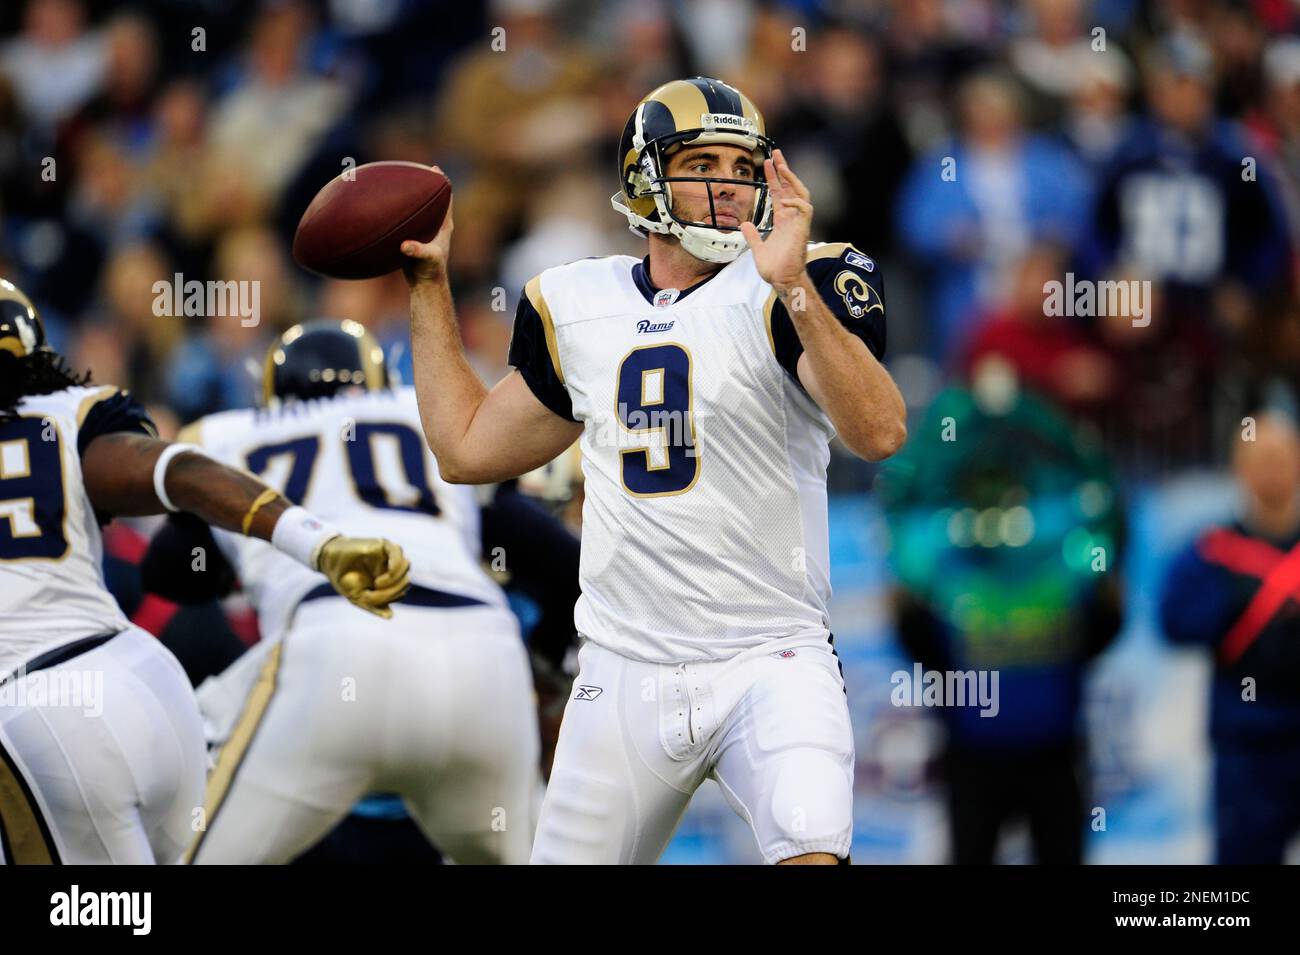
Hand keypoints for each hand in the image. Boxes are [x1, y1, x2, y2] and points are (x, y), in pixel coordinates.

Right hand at [316, 536, 410, 618]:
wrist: (330, 562)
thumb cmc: (345, 579)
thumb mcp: (358, 598)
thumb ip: (375, 606)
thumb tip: (391, 616)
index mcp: (389, 581)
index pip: (401, 591)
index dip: (391, 598)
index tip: (373, 599)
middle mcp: (392, 567)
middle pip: (405, 581)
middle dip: (393, 591)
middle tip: (375, 591)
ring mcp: (388, 556)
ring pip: (406, 567)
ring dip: (394, 580)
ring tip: (378, 584)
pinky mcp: (383, 545)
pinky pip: (397, 552)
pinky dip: (394, 567)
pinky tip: (381, 578)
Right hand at [401, 166, 453, 284]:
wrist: (425, 285)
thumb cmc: (430, 271)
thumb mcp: (426, 260)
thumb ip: (417, 251)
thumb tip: (404, 245)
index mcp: (444, 225)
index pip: (446, 198)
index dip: (441, 182)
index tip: (433, 168)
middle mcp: (435, 225)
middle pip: (431, 198)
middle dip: (422, 183)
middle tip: (412, 168)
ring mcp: (424, 231)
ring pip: (417, 209)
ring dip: (408, 197)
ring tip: (395, 181)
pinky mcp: (413, 238)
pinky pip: (404, 220)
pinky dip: (395, 212)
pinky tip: (380, 208)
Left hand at [740, 149, 812, 294]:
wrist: (781, 281)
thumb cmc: (774, 268)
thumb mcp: (758, 248)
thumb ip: (752, 235)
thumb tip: (743, 224)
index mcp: (783, 221)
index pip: (780, 193)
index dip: (775, 178)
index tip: (768, 163)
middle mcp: (792, 218)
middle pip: (790, 188)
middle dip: (784, 170)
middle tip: (776, 153)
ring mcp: (798, 223)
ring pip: (801, 193)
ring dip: (792, 179)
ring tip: (782, 165)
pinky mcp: (802, 230)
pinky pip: (805, 209)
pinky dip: (796, 201)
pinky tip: (786, 199)